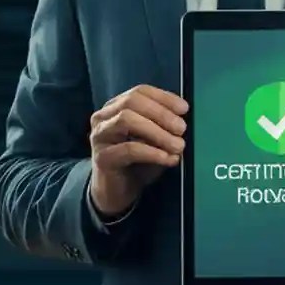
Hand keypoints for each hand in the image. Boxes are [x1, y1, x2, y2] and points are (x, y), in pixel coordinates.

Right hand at [88, 84, 187, 216]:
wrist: (116, 193)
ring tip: (178, 145)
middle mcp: (103, 117)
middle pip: (132, 102)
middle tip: (182, 129)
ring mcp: (100, 136)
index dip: (163, 97)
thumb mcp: (154, 140)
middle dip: (161, 113)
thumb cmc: (137, 163)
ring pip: (127, 120)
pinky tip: (168, 158)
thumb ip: (164, 127)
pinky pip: (129, 149)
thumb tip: (183, 120)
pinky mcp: (102, 158)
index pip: (140, 92)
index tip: (184, 109)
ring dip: (157, 132)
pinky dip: (152, 152)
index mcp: (116, 107)